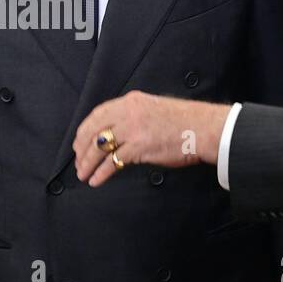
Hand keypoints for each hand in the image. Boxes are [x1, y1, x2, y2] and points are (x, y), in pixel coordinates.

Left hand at [73, 92, 229, 187]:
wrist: (204, 128)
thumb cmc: (184, 122)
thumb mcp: (153, 110)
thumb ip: (133, 118)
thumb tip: (116, 135)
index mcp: (131, 101)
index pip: (97, 114)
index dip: (84, 130)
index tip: (78, 143)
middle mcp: (128, 112)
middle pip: (94, 130)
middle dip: (82, 148)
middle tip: (78, 162)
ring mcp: (133, 128)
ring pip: (100, 146)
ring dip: (88, 162)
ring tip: (83, 174)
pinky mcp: (139, 146)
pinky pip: (113, 161)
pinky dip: (101, 172)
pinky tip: (96, 180)